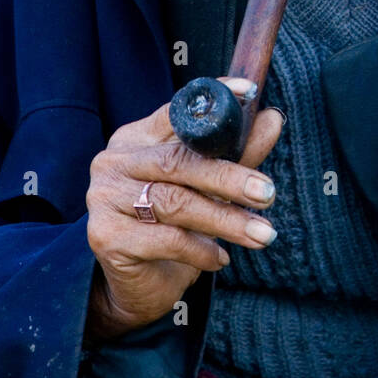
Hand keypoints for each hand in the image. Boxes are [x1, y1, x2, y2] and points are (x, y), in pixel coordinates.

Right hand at [84, 77, 282, 340]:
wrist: (136, 286)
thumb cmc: (172, 229)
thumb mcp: (208, 188)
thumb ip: (235, 154)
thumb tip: (272, 119)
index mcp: (137, 139)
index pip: (175, 112)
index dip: (213, 100)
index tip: (248, 92)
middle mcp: (115, 162)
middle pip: (178, 161)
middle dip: (229, 177)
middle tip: (267, 193)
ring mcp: (105, 198)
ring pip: (175, 202)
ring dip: (225, 220)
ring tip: (262, 234)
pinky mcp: (104, 235)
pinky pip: (164, 239)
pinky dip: (200, 250)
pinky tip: (220, 259)